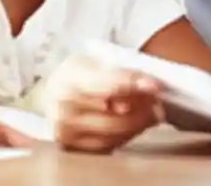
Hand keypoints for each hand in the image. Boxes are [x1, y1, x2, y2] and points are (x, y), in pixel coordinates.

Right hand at [44, 54, 163, 153]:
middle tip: (159, 101)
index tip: (156, 86)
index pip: (108, 84)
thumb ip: (120, 72)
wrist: (51, 94)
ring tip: (154, 112)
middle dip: (143, 108)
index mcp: (70, 78)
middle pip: (114, 114)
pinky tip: (138, 124)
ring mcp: (66, 131)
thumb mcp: (95, 62)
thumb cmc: (79, 75)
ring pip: (115, 132)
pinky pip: (109, 144)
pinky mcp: (72, 148)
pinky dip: (128, 134)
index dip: (134, 85)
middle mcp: (63, 108)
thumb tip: (148, 86)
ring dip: (140, 123)